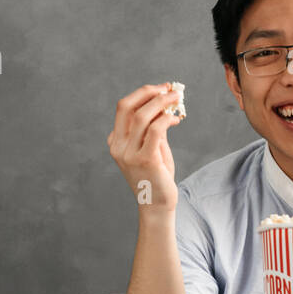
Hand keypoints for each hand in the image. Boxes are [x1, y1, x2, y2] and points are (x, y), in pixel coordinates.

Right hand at [106, 82, 182, 212]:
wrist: (157, 205)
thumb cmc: (156, 177)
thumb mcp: (151, 148)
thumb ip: (152, 129)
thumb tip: (164, 106)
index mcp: (116, 142)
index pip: (124, 108)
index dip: (142, 93)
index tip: (161, 89)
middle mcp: (118, 146)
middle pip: (127, 106)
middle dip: (149, 92)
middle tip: (169, 88)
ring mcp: (129, 154)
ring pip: (142, 116)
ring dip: (162, 103)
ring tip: (177, 99)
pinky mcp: (145, 160)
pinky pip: (156, 130)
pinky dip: (167, 119)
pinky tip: (176, 119)